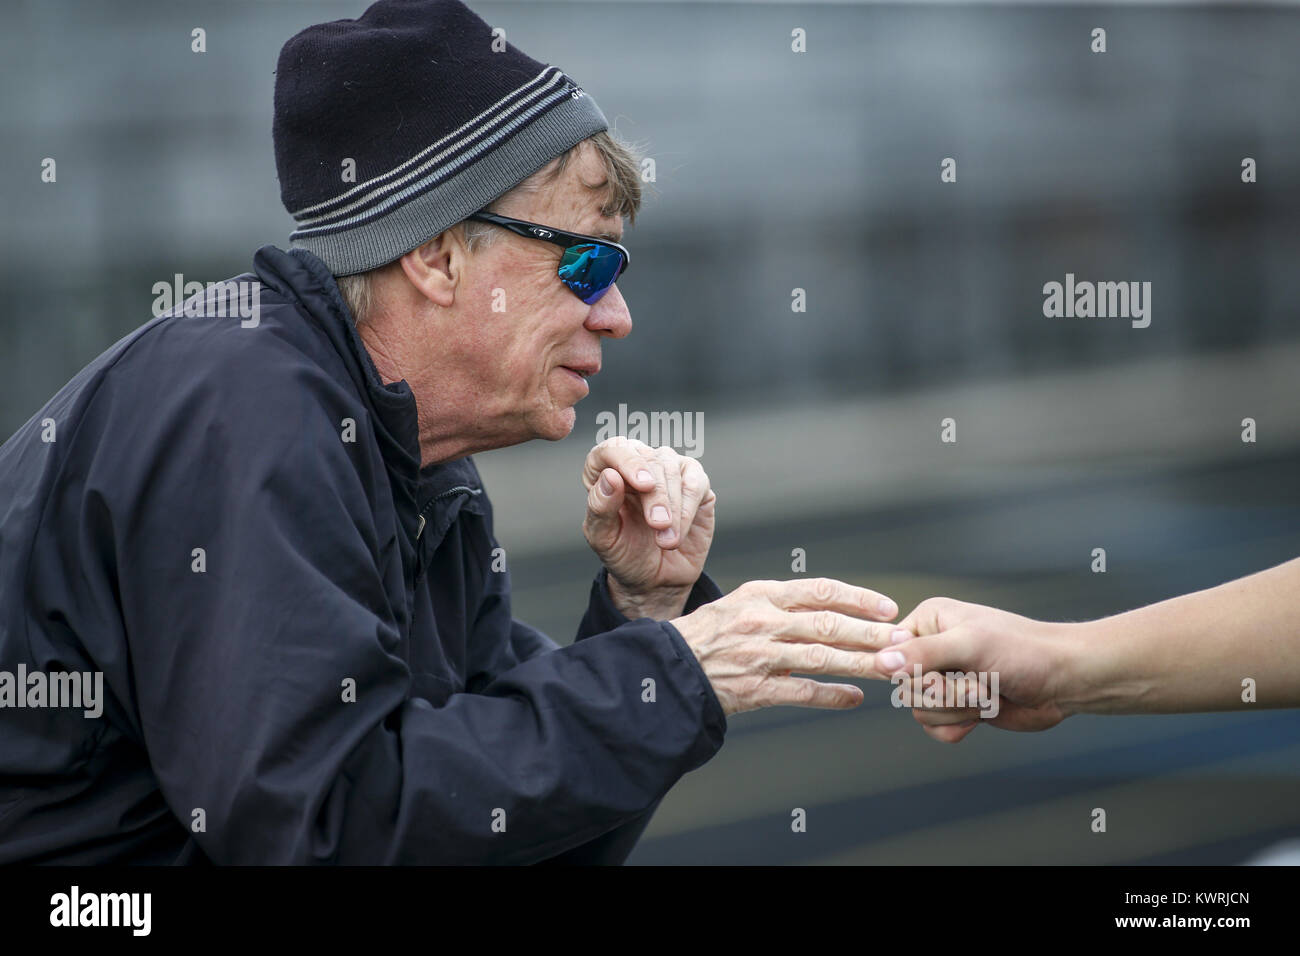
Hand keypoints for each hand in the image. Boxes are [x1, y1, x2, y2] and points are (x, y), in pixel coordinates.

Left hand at [582, 437, 714, 618]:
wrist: (654, 579)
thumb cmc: (623, 553)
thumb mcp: (603, 537)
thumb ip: (600, 507)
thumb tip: (610, 476)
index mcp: (607, 469)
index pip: (614, 448)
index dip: (628, 461)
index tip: (642, 484)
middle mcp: (639, 463)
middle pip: (649, 460)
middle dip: (656, 495)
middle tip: (657, 525)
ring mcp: (669, 470)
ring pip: (674, 469)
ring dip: (673, 506)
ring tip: (666, 540)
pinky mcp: (695, 483)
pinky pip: (696, 482)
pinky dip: (689, 508)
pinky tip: (679, 531)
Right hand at [671, 578, 900, 716]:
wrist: (669, 668)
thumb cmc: (708, 634)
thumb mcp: (741, 603)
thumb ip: (782, 604)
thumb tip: (829, 606)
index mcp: (761, 595)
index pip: (819, 590)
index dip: (858, 599)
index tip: (887, 608)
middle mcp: (762, 622)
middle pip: (827, 624)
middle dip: (870, 633)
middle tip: (902, 640)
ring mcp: (759, 656)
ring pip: (821, 658)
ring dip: (861, 663)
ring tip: (891, 669)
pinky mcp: (755, 689)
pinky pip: (802, 692)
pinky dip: (832, 695)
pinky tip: (855, 697)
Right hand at [875, 597, 1077, 742]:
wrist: (1064, 682)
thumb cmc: (1024, 651)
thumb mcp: (971, 644)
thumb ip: (924, 653)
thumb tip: (880, 662)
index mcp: (929, 622)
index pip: (891, 652)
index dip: (913, 672)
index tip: (941, 673)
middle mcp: (932, 649)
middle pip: (905, 687)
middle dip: (945, 693)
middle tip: (978, 683)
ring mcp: (945, 679)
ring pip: (920, 710)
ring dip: (958, 709)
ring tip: (987, 695)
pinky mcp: (957, 706)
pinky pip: (934, 727)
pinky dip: (958, 726)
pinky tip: (983, 713)